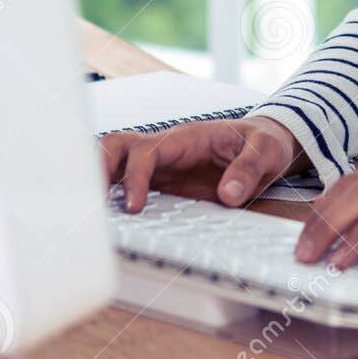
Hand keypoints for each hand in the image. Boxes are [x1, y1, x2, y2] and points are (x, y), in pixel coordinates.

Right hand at [100, 117, 307, 210]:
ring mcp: (161, 165)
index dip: (135, 176)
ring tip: (90, 215)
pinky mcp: (162, 182)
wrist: (266, 145)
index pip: (146, 150)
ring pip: (116, 161)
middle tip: (91, 205)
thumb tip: (229, 195)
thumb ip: (249, 170)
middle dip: (98, 169)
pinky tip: (108, 221)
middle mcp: (167, 149)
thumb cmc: (264, 143)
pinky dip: (113, 196)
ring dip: (99, 180)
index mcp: (186, 137)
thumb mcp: (267, 152)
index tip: (135, 206)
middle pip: (117, 146)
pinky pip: (128, 183)